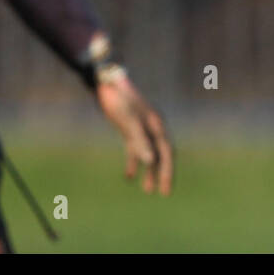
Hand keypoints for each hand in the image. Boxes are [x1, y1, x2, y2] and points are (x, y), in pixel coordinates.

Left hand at [95, 73, 173, 194]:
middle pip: (161, 154)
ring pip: (149, 153)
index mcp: (156, 125)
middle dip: (163, 174)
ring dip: (149, 171)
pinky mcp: (129, 127)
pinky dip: (134, 162)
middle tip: (163, 193)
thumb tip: (151, 162)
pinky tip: (129, 176)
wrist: (105, 80)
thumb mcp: (128, 121)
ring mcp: (141, 127)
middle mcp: (152, 127)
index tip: (165, 189)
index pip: (166, 152)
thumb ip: (139, 142)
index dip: (167, 171)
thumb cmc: (118, 100)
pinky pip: (135, 148)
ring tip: (147, 190)